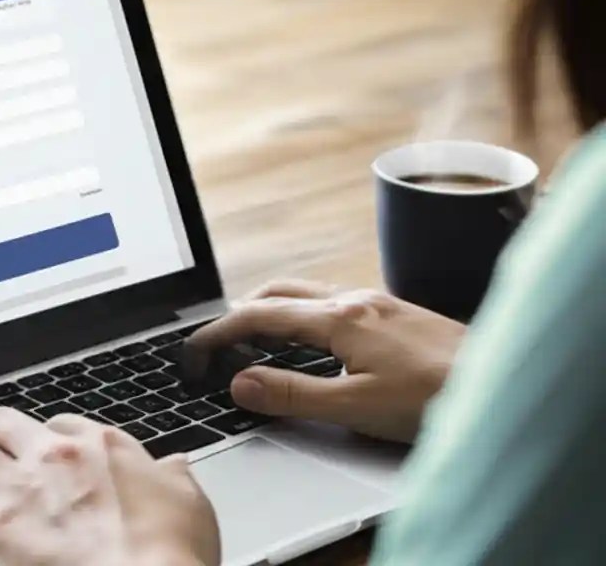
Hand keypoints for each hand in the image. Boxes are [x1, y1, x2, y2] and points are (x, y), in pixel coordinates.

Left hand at [0, 407, 219, 565]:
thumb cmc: (173, 551)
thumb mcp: (191, 502)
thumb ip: (175, 478)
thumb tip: (174, 467)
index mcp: (100, 444)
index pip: (61, 422)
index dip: (48, 437)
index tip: (45, 452)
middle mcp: (53, 456)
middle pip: (0, 422)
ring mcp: (20, 492)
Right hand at [188, 279, 465, 442]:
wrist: (505, 385)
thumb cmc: (437, 399)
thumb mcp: (355, 407)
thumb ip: (292, 394)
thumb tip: (238, 383)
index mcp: (339, 318)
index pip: (260, 315)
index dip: (219, 332)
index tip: (195, 351)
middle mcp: (355, 299)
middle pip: (278, 292)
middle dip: (240, 313)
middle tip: (219, 344)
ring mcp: (378, 302)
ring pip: (307, 294)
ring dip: (272, 310)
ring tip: (256, 340)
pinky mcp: (396, 313)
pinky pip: (332, 301)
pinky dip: (303, 314)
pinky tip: (314, 341)